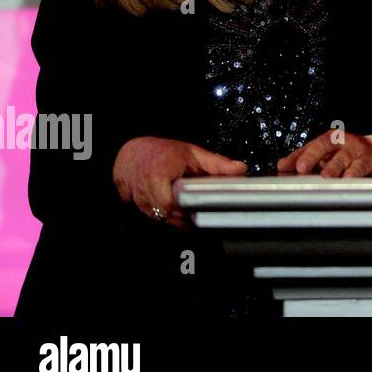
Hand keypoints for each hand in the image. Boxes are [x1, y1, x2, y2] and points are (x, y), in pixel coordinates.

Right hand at [113, 137, 247, 227]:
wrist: (132, 155)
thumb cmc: (161, 152)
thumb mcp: (192, 152)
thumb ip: (216, 163)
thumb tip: (240, 169)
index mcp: (160, 173)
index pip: (173, 201)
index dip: (188, 207)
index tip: (201, 207)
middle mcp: (148, 188)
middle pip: (169, 213)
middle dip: (186, 215)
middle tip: (200, 210)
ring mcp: (141, 199)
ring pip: (164, 219)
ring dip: (179, 218)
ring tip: (192, 210)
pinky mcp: (140, 207)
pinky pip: (159, 218)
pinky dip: (171, 217)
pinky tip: (180, 211)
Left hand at [276, 129, 371, 178]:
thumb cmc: (346, 151)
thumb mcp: (325, 149)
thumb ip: (303, 155)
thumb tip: (282, 165)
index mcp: (335, 140)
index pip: (321, 145)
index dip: (311, 156)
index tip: (300, 167)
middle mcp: (352, 146)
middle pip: (341, 155)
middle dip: (333, 166)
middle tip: (324, 176)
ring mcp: (367, 156)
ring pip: (360, 164)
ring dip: (354, 171)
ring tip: (347, 179)